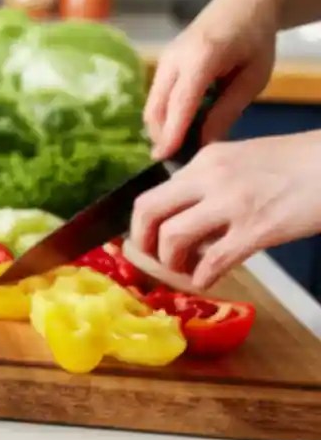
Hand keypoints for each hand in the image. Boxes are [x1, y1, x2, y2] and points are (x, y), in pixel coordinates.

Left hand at [130, 131, 320, 289]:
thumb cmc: (298, 165)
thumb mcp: (243, 159)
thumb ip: (210, 182)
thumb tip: (185, 216)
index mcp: (206, 160)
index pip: (154, 193)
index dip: (145, 225)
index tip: (149, 241)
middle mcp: (211, 177)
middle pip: (148, 210)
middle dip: (142, 242)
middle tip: (153, 259)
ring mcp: (233, 203)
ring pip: (172, 237)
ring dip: (171, 263)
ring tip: (186, 270)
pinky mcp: (257, 229)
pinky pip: (212, 261)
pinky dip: (202, 278)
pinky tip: (207, 280)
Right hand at [144, 0, 278, 159]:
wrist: (241, 5)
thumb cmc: (254, 41)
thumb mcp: (254, 78)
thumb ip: (228, 109)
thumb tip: (205, 141)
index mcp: (202, 56)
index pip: (181, 101)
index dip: (172, 131)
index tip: (164, 156)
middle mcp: (175, 57)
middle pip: (157, 105)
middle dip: (161, 135)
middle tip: (173, 158)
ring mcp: (164, 59)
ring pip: (151, 103)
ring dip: (160, 127)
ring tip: (177, 145)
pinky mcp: (162, 64)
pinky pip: (155, 96)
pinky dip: (163, 115)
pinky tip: (178, 126)